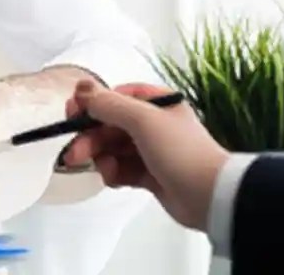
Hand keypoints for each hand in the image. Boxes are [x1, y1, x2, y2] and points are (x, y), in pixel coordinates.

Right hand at [60, 79, 229, 230]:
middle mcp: (153, 123)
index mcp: (156, 103)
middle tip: (74, 155)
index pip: (114, 97)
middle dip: (90, 139)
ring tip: (104, 170)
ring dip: (101, 158)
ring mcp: (151, 149)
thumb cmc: (179, 151)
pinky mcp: (149, 174)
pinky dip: (114, 173)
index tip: (71, 115)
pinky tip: (115, 179)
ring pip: (111, 148)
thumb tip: (80, 87)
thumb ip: (108, 104)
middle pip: (108, 125)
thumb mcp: (142, 120)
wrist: (211, 196)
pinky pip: (121, 168)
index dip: (91, 105)